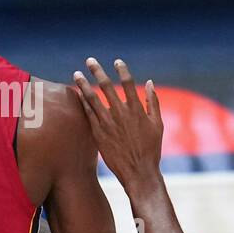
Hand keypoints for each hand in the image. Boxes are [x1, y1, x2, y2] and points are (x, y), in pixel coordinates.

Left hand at [73, 58, 163, 193]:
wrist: (139, 172)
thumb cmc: (151, 149)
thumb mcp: (158, 124)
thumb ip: (153, 102)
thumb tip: (150, 83)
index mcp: (136, 109)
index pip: (128, 83)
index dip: (122, 70)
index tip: (116, 61)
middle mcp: (121, 113)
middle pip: (106, 86)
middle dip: (97, 71)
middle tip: (89, 61)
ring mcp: (108, 123)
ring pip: (92, 99)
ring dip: (83, 84)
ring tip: (76, 74)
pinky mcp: (98, 134)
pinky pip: (88, 115)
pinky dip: (83, 103)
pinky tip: (77, 95)